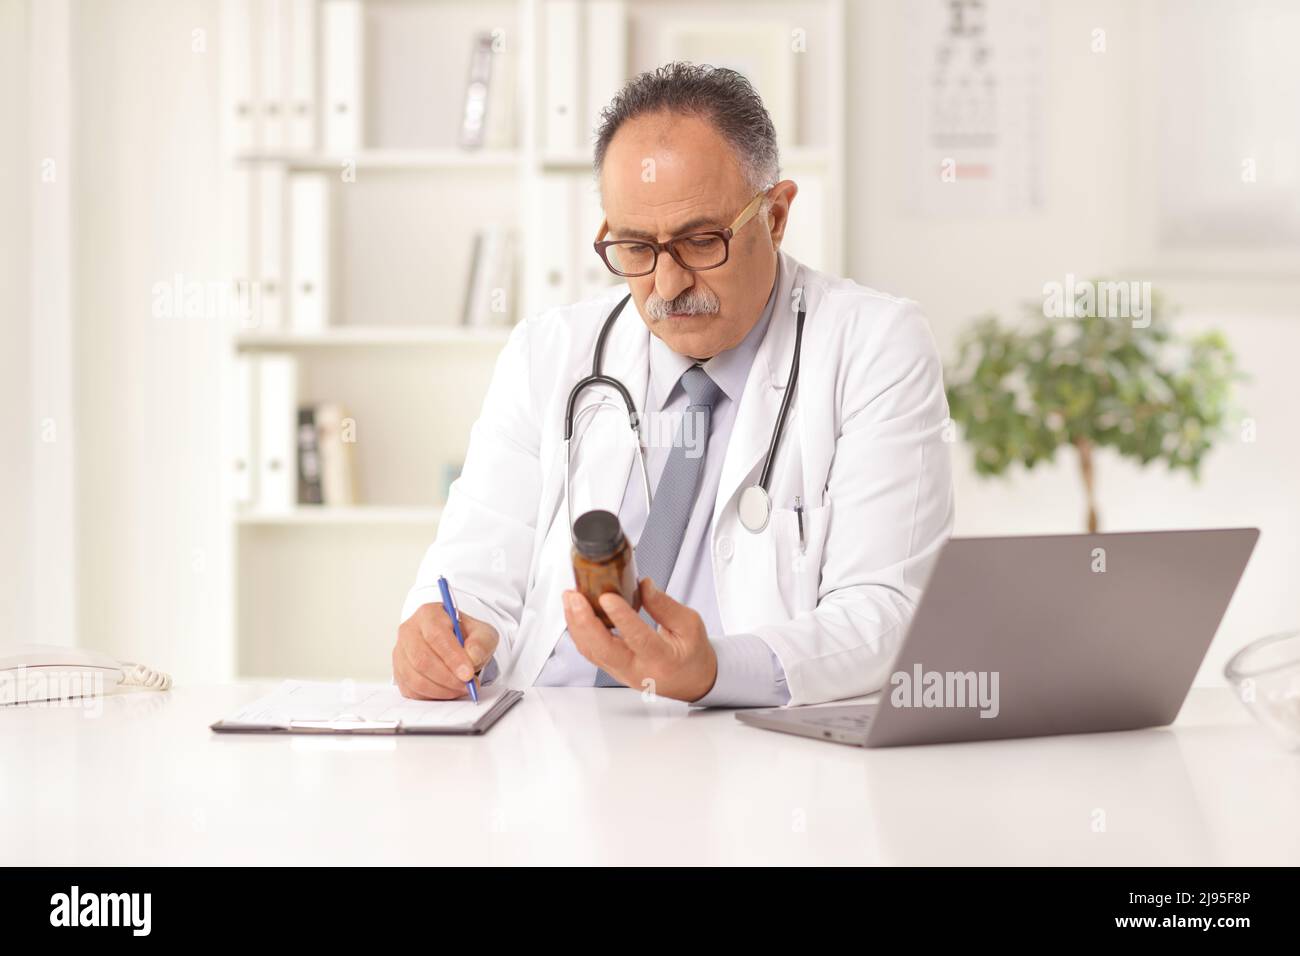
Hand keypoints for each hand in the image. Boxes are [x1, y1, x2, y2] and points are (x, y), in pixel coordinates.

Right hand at [394, 603, 498, 699]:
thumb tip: (471, 658)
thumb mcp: (483, 634)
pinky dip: (432, 696)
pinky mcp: (399, 672)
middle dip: (447, 678)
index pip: (436, 635)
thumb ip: (481, 643)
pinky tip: (448, 691)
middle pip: (421, 659)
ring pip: (414, 678)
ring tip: (461, 688)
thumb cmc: (466, 636)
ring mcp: (400, 652)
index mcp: (429, 614)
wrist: (455, 644)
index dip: (452, 657)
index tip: (467, 673)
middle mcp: (409, 631)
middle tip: (467, 685)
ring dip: (441, 689)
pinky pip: (411, 690)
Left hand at [562, 578, 717, 701]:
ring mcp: (622, 673)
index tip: (607, 596)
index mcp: (663, 659)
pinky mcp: (613, 670)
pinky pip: (591, 652)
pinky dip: (580, 631)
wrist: (691, 682)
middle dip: (584, 621)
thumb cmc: (692, 655)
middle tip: (575, 597)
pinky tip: (575, 613)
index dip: (621, 616)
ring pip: (592, 652)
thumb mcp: (690, 625)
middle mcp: (638, 670)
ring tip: (570, 599)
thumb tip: (643, 584)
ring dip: (576, 624)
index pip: (638, 638)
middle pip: (604, 650)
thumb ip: (665, 605)